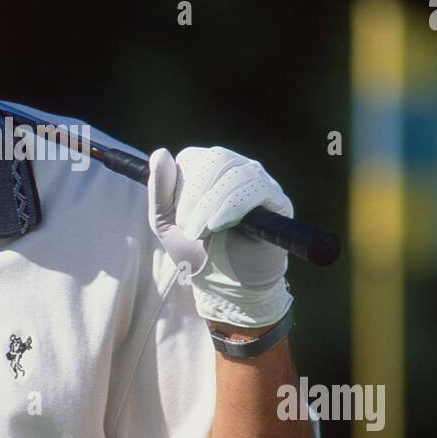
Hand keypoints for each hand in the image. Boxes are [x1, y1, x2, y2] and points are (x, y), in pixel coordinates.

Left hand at [146, 146, 293, 329]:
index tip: (176, 215)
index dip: (180, 183)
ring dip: (210, 205)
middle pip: (215, 159)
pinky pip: (256, 188)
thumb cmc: (196, 252)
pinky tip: (219, 226)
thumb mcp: (166, 222)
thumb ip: (159, 189)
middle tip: (187, 226)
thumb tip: (160, 153)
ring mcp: (259, 182)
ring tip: (201, 232)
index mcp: (209, 171)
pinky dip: (231, 206)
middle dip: (195, 194)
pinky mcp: (277, 201)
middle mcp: (237, 169)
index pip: (193, 157)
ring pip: (234, 173)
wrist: (224, 285)